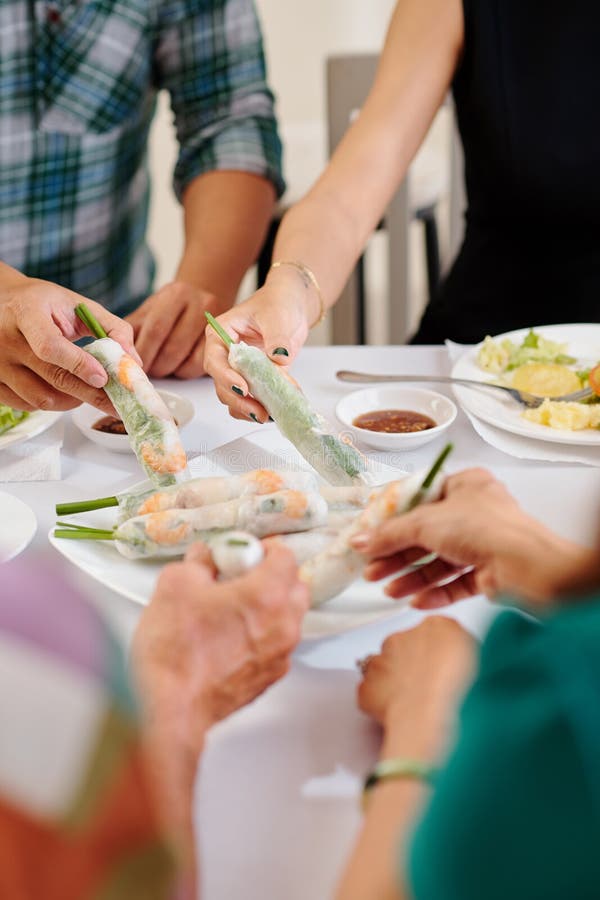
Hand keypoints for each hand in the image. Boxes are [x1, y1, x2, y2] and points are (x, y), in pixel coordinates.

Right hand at [0, 266, 137, 412]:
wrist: (2, 303)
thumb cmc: (43, 304)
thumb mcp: (76, 305)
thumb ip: (111, 327)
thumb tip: (133, 362)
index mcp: (26, 312)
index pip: (50, 346)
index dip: (79, 365)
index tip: (103, 377)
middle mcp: (5, 339)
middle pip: (53, 377)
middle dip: (91, 393)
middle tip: (117, 402)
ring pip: (41, 399)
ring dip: (73, 401)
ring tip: (87, 389)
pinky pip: (28, 405)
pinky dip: (53, 404)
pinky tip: (64, 392)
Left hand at [127, 281, 222, 378]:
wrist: (202, 294)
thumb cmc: (170, 306)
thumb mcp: (149, 309)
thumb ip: (132, 328)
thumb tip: (116, 352)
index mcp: (175, 295)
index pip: (156, 328)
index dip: (142, 351)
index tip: (130, 363)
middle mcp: (199, 305)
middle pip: (172, 347)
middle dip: (154, 365)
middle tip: (143, 372)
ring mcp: (214, 325)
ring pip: (186, 360)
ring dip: (167, 371)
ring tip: (157, 370)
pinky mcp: (220, 342)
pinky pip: (198, 366)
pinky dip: (183, 372)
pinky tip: (175, 368)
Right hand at [132, 539, 308, 746]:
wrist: (169, 708)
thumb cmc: (174, 649)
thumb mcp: (176, 585)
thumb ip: (198, 562)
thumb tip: (205, 557)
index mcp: (267, 595)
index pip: (286, 556)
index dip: (265, 548)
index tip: (244, 553)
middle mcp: (283, 625)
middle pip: (296, 586)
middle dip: (273, 576)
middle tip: (240, 577)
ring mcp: (280, 655)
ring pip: (289, 617)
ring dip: (270, 606)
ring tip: (232, 608)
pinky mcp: (269, 678)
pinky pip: (276, 644)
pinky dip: (262, 634)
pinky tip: (230, 637)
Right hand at [203, 269, 313, 422]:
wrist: (292, 307)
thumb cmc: (278, 303)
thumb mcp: (277, 315)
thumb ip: (277, 337)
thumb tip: (279, 357)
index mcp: (221, 335)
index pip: (215, 360)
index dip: (226, 377)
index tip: (243, 387)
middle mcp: (226, 355)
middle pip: (222, 384)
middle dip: (239, 401)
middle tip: (258, 411)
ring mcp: (240, 370)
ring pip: (235, 396)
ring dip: (249, 409)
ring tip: (268, 414)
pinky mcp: (256, 380)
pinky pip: (253, 399)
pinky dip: (265, 406)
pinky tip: (278, 408)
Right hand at [352, 468, 590, 608]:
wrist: (525, 565)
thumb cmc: (485, 528)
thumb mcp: (424, 523)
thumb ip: (390, 534)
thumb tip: (361, 540)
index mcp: (466, 485)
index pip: (421, 499)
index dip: (393, 517)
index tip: (371, 532)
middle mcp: (477, 512)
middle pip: (426, 535)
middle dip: (398, 555)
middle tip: (372, 568)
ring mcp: (485, 543)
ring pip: (439, 561)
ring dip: (412, 577)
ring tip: (389, 590)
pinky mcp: (490, 572)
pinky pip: (456, 582)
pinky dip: (435, 591)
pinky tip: (416, 601)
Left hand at [359, 617, 475, 757]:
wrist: (433, 718)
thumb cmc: (460, 694)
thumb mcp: (483, 662)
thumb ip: (466, 652)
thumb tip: (463, 657)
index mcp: (436, 626)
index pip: (435, 632)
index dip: (440, 653)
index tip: (445, 669)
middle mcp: (404, 636)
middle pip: (407, 645)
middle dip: (414, 663)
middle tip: (429, 687)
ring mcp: (381, 660)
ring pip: (385, 666)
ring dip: (395, 679)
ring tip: (415, 703)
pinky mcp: (367, 686)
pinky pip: (372, 691)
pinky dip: (380, 701)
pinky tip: (398, 713)